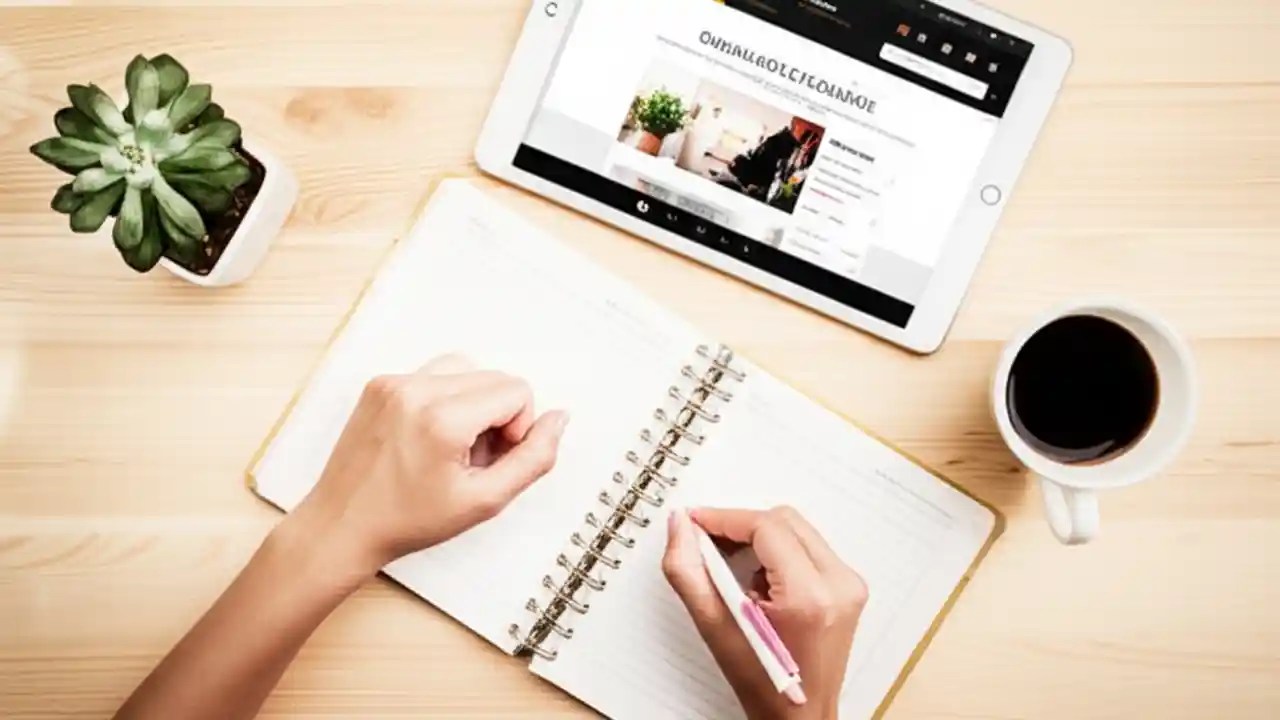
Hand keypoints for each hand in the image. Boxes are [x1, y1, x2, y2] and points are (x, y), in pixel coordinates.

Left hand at [286, 354, 568, 585]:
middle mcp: (415, 390)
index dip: (519, 428)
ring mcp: (393, 383)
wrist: (342, 527)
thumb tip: (558, 419)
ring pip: (466, 370)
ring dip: (473, 404)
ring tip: (454, 447)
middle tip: (474, 460)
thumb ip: (534, 458)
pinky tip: (431, 438)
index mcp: (441, 418)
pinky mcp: (379, 385)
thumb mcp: (485, 501)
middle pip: (494, 377)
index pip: (516, 391)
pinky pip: (434, 375)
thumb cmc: (406, 521)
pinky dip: (445, 400)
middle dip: (498, 416)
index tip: (494, 460)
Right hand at [663, 507, 867, 719]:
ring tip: (733, 572)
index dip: (725, 519)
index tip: (696, 522)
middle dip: (741, 526)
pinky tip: (757, 582)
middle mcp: (839, 585)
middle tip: (708, 544)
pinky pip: (807, 547)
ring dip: (759, 539)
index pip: (766, 527)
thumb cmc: (766, 686)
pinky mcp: (848, 586)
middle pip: (784, 521)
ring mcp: (849, 584)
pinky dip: (776, 553)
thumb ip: (689, 573)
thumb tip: (681, 527)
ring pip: (796, 530)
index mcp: (811, 597)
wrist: (801, 718)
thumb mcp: (716, 630)